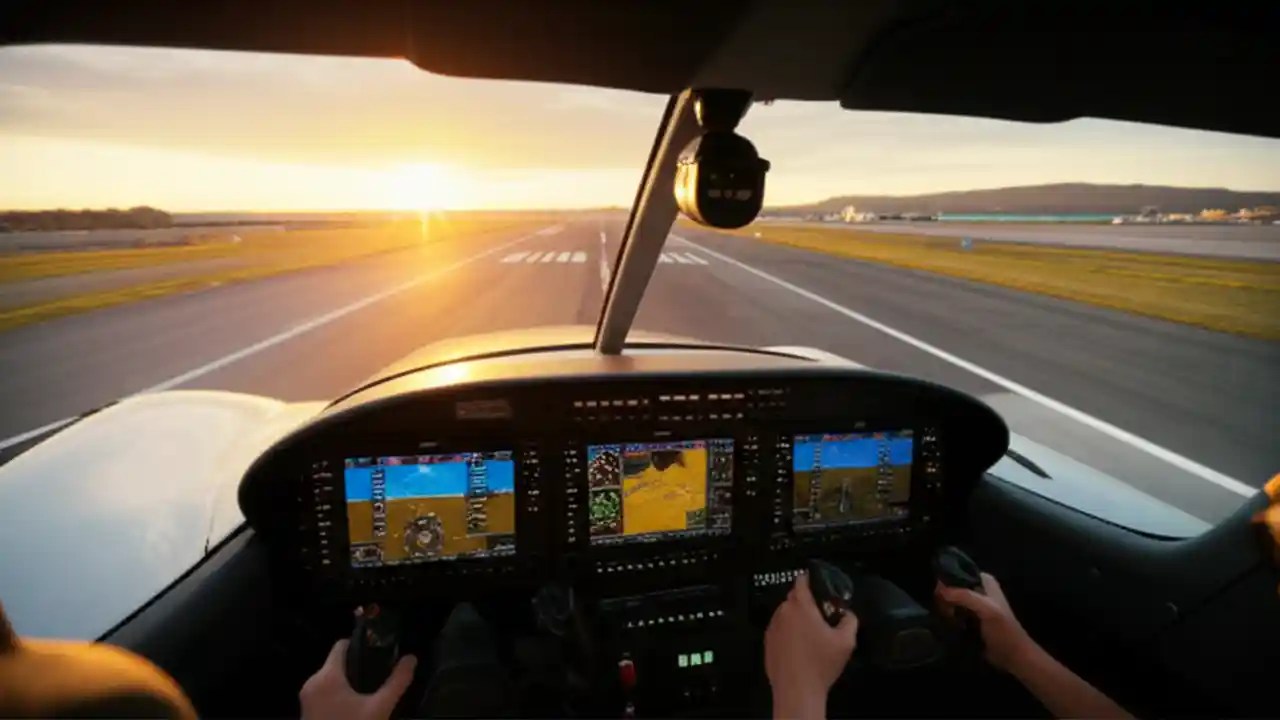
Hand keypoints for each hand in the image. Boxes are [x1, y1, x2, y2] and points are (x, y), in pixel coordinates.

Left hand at [300, 639, 416, 719]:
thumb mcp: (379, 708)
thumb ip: (397, 682)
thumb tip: (411, 658)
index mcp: (327, 676)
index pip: (341, 645)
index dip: (360, 644)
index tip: (378, 652)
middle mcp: (312, 683)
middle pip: (337, 663)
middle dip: (358, 667)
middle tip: (379, 676)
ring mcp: (306, 698)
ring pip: (331, 679)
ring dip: (349, 682)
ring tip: (370, 693)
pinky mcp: (307, 711)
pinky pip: (324, 693)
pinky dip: (339, 694)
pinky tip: (355, 708)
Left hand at [765, 573, 857, 719]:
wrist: (796, 690)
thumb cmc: (821, 663)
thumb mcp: (846, 641)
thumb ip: (850, 620)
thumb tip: (848, 614)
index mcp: (800, 606)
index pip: (801, 581)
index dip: (809, 578)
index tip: (816, 581)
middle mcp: (782, 613)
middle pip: (793, 598)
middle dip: (806, 602)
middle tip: (821, 614)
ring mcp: (772, 628)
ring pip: (785, 615)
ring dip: (796, 618)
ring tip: (811, 634)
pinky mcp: (767, 643)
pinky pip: (779, 630)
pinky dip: (788, 633)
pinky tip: (799, 648)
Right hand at [935, 571, 1034, 671]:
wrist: (1012, 657)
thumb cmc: (1004, 631)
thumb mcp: (988, 609)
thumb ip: (965, 596)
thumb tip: (938, 590)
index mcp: (984, 580)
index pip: (958, 572)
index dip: (945, 580)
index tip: (935, 590)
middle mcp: (977, 589)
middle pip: (951, 586)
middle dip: (943, 596)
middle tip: (941, 609)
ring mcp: (971, 605)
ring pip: (949, 600)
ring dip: (942, 608)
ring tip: (941, 617)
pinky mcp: (967, 620)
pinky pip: (950, 613)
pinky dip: (944, 617)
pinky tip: (941, 623)